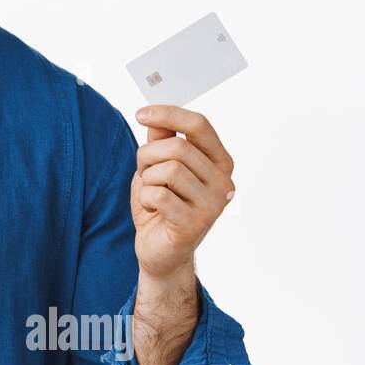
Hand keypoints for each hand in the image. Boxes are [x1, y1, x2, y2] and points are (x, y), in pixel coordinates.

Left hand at [129, 105, 235, 284]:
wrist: (160, 251)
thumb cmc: (160, 206)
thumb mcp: (157, 166)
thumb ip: (161, 140)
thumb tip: (156, 115)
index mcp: (220, 162)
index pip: (199, 125)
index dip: (168, 114)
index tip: (140, 114)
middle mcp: (223, 182)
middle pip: (177, 148)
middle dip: (148, 156)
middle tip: (145, 173)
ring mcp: (212, 204)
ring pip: (167, 170)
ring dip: (147, 179)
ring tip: (152, 194)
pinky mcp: (194, 224)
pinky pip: (158, 194)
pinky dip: (145, 198)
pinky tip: (152, 209)